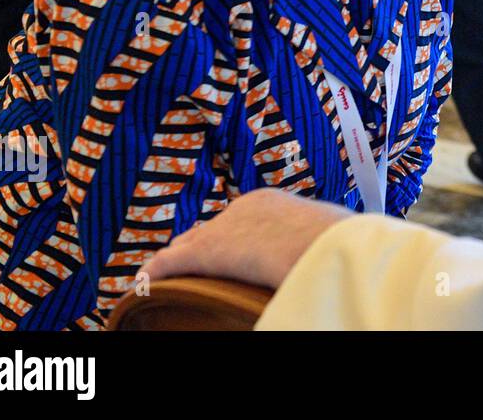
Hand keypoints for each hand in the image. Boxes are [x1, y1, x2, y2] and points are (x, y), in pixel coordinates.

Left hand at [139, 188, 353, 289]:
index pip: (239, 219)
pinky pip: (173, 262)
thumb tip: (337, 251)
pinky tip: (144, 281)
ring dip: (178, 259)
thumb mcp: (328, 236)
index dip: (229, 236)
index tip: (230, 248)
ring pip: (191, 245)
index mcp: (272, 202)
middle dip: (198, 244)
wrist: (327, 246)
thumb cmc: (338, 243)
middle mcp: (242, 208)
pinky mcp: (207, 253)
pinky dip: (158, 271)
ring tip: (162, 271)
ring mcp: (222, 228)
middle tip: (186, 259)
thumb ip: (317, 239)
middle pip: (211, 229)